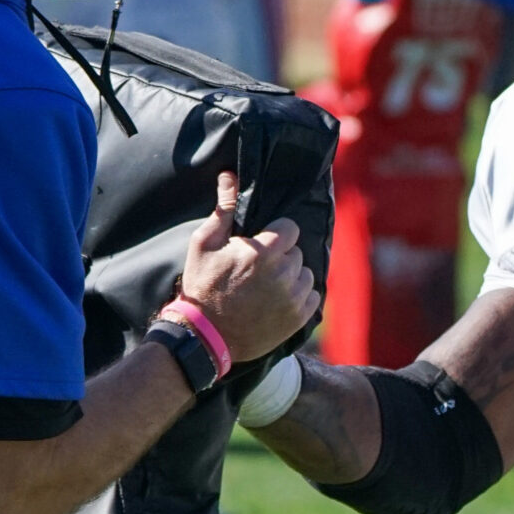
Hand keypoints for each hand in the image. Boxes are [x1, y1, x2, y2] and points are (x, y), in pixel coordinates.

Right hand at [179, 172, 319, 362]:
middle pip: (296, 251)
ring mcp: (294, 297)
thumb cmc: (202, 285)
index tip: (261, 244)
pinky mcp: (299, 318)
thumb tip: (230, 177)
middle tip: (257, 270)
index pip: (290, 228)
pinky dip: (298, 297)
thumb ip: (225, 209)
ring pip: (306, 273)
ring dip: (291, 277)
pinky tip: (275, 301)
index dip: (275, 234)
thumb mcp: (205, 244)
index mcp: (263, 252)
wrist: (204, 335)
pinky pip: (312, 296)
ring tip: (266, 287)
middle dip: (281, 256)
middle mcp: (284, 273)